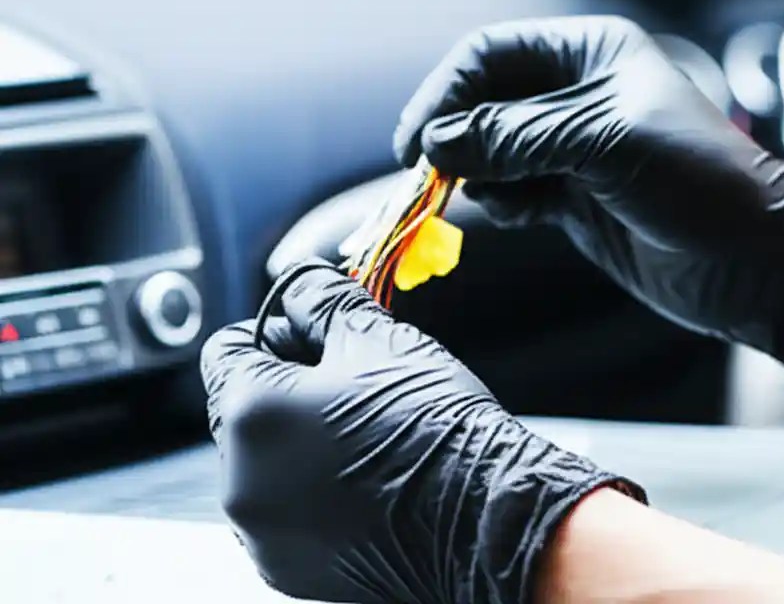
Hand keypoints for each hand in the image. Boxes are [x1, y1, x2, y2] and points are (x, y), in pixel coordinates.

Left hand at [201, 262, 641, 603]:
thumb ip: (322, 300)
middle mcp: (240, 480)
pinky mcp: (291, 567)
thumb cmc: (438, 429)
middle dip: (288, 387)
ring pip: (263, 462)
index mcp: (251, 413)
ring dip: (298, 442)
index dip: (275, 330)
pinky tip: (368, 480)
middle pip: (241, 407)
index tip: (318, 337)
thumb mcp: (379, 336)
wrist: (488, 516)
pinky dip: (313, 493)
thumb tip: (299, 286)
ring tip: (367, 436)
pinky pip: (285, 511)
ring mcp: (264, 532)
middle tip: (354, 384)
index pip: (225, 348)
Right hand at [395, 16, 783, 388]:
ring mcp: (573, 150)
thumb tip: (438, 144)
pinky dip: (500, 204)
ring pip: (491, 152)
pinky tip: (515, 215)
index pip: (490, 55)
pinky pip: (512, 193)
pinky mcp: (575, 200)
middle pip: (483, 103)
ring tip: (485, 198)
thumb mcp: (605, 143)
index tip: (419, 141)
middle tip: (430, 179)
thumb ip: (517, 137)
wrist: (755, 260)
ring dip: (475, 175)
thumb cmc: (699, 182)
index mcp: (592, 53)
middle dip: (455, 137)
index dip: (447, 92)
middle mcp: (577, 94)